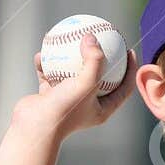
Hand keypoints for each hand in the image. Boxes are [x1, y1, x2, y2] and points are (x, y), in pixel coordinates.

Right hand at [12, 31, 135, 139]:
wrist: (34, 127)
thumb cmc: (64, 109)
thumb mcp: (86, 84)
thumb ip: (94, 60)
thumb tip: (92, 37)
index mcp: (101, 109)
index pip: (123, 88)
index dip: (130, 69)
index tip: (128, 49)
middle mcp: (86, 105)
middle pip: (99, 77)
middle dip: (100, 57)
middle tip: (102, 38)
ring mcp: (67, 100)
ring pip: (71, 72)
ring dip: (68, 55)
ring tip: (69, 37)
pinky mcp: (49, 97)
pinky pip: (49, 74)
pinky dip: (45, 64)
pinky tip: (41, 53)